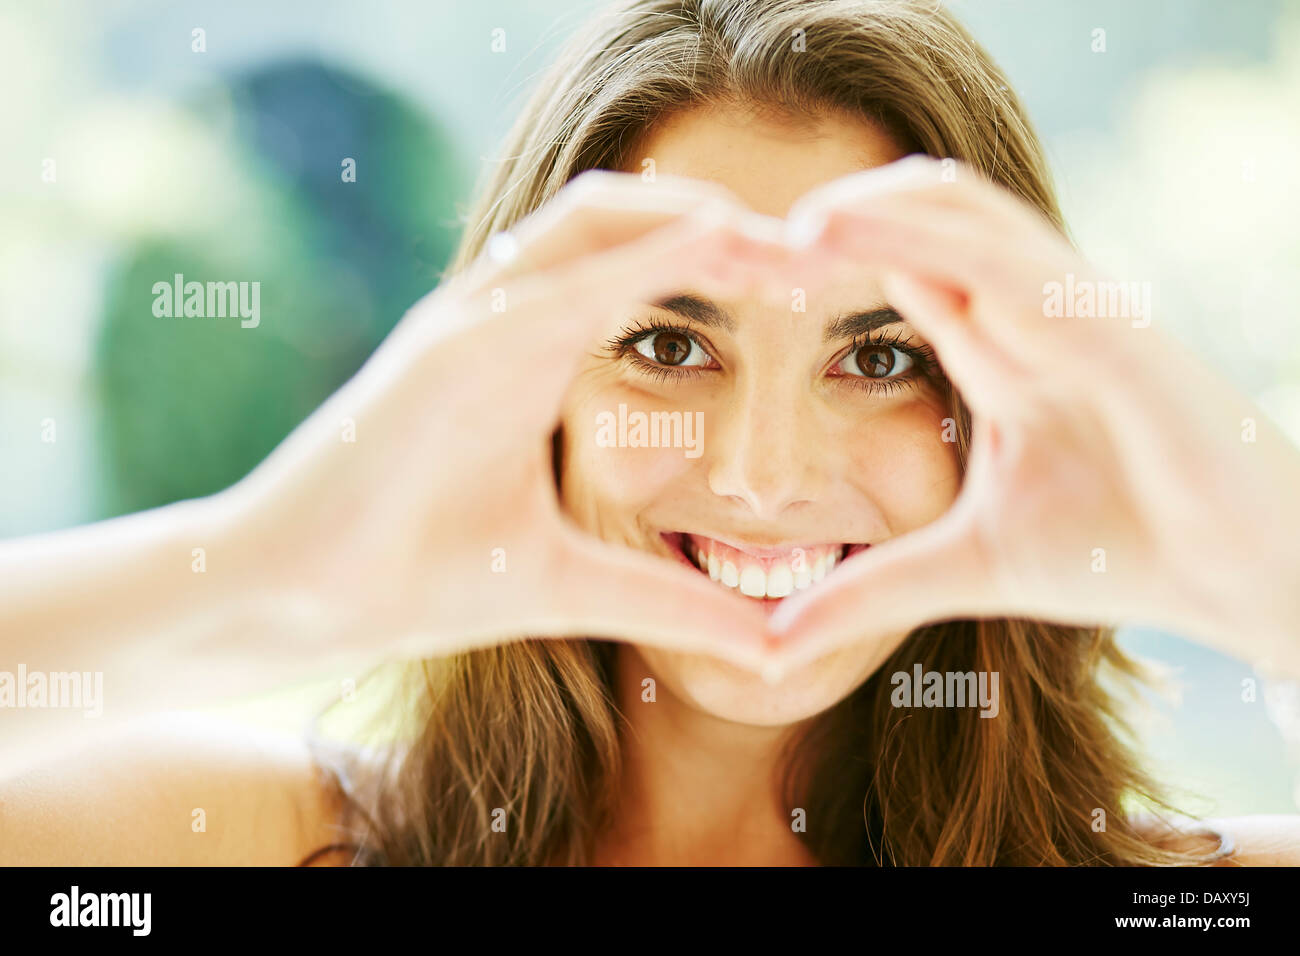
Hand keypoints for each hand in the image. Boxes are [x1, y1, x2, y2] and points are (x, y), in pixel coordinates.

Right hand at [210, 171, 797, 671]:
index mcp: (531, 360)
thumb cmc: (419, 582)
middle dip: (724, 223)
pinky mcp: (445, 348)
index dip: (725, 264)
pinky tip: (715, 241)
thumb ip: (669, 605)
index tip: (812, 286)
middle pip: (627, 227)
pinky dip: (636, 252)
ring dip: (693, 215)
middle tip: (824, 247)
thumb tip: (773, 645)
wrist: (302, 600)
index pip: (639, 276)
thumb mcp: (573, 588)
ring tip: (787, 235)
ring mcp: (471, 323)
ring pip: (593, 223)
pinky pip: (554, 278)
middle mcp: (504, 323)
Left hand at [768, 156, 1299, 676]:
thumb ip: (872, 591)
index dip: (826, 264)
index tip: (740, 273)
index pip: (902, 277)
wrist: (1237, 574)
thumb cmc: (1120, 553)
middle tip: (741, 240)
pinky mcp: (1109, 326)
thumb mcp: (965, 568)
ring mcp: (1069, 311)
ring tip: (796, 224)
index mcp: (998, 353)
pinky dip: (941, 236)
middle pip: (922, 225)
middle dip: (838, 221)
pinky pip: (1016, 256)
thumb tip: (773, 643)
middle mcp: (1028, 316)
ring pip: (963, 218)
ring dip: (878, 210)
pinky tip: (869, 230)